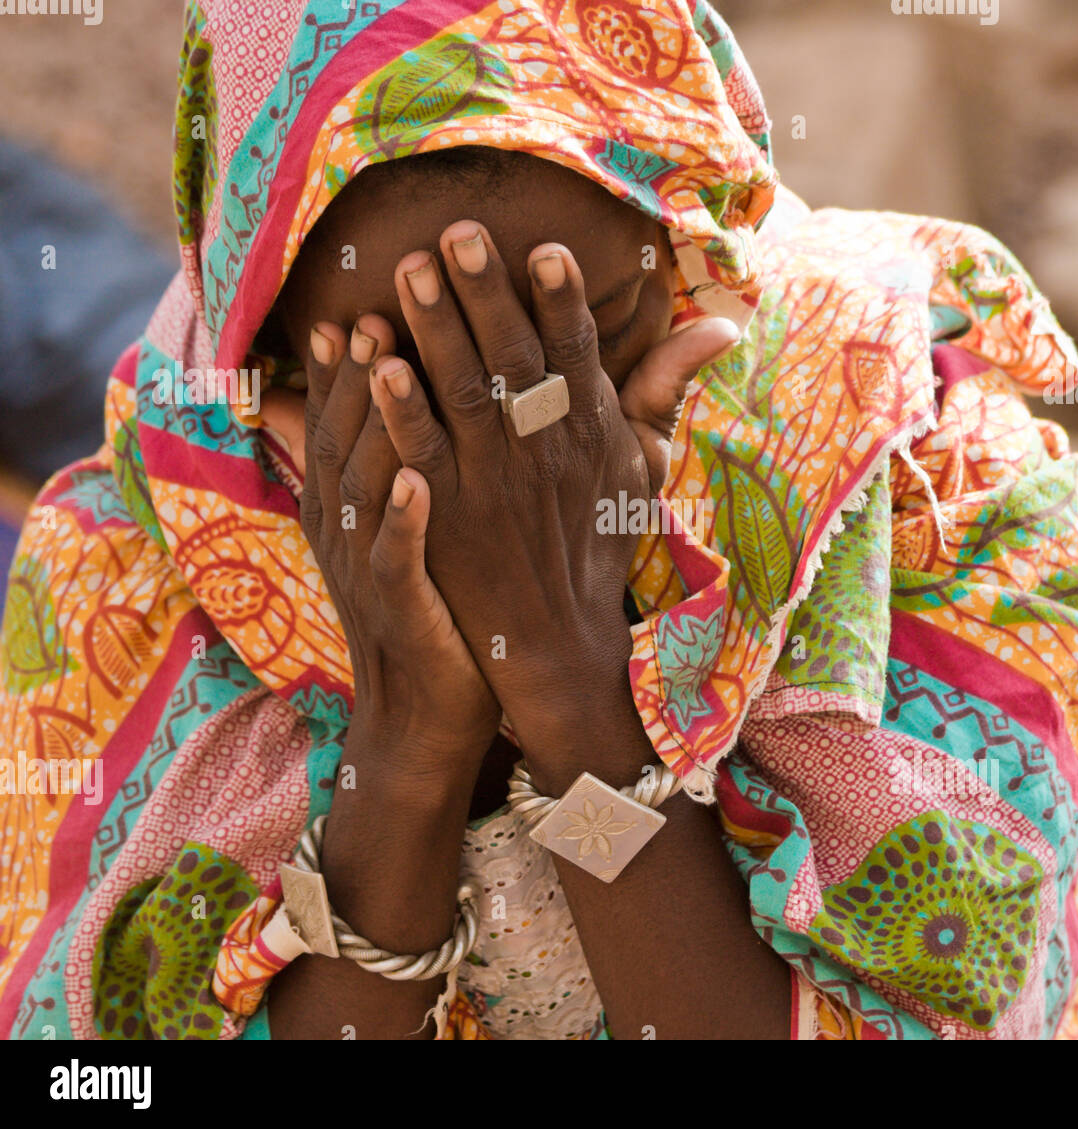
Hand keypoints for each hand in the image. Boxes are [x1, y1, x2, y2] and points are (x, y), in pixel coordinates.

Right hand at [300, 313, 500, 767]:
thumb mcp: (405, 540)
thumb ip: (399, 476)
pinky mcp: (401, 609)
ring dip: (375, 422)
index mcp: (353, 509)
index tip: (365, 302)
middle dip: (362, 367)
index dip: (351, 365)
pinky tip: (416, 479)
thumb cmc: (433, 615)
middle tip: (384, 300)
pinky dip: (401, 519)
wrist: (425, 718)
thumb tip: (405, 423)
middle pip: (348, 435)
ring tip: (389, 360)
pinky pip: (396, 558)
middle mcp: (349, 530)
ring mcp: (369, 568)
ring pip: (365, 483)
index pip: (345, 423)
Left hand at [368, 221, 736, 748]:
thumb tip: (723, 325)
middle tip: (456, 231)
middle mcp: (544, 451)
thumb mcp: (643, 465)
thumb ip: (667, 387)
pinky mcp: (446, 513)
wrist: (556, 640)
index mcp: (592, 432)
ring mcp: (492, 482)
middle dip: (485, 293)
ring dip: (435, 330)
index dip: (562, 301)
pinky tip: (376, 364)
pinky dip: (400, 409)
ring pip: (464, 394)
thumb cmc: (598, 541)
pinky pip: (421, 452)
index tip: (545, 247)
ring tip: (407, 270)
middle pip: (514, 359)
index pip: (578, 354)